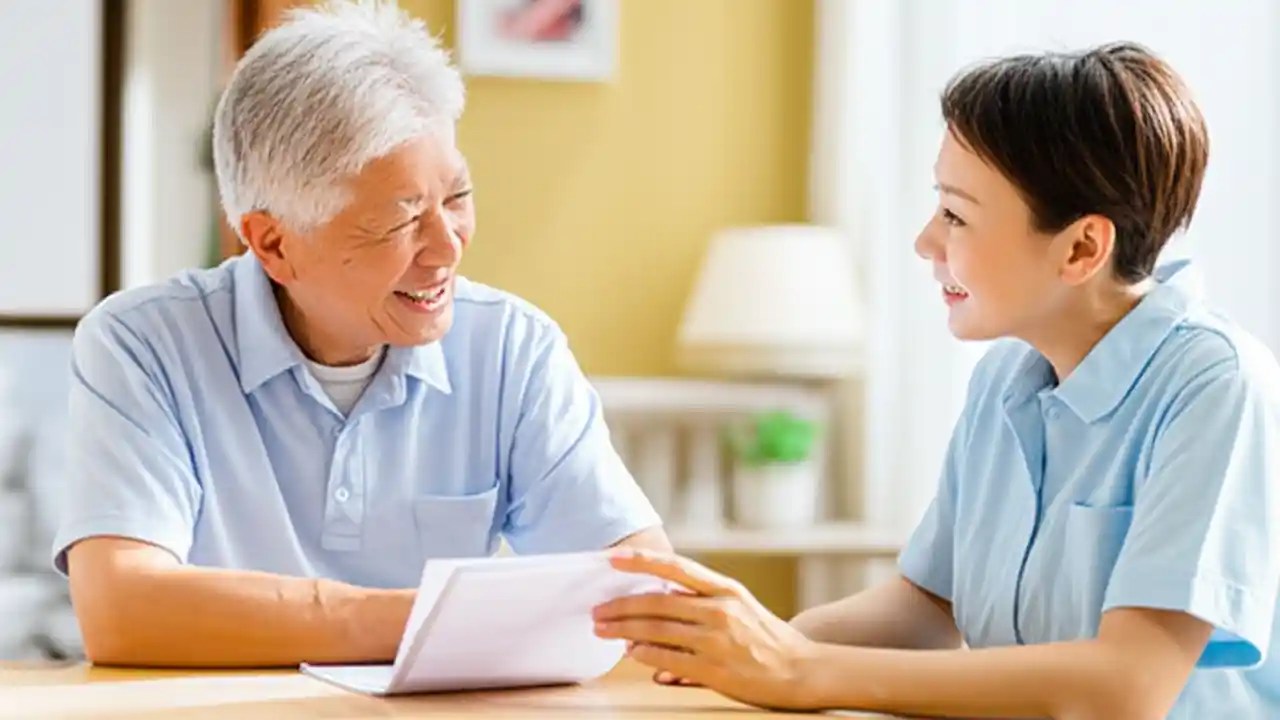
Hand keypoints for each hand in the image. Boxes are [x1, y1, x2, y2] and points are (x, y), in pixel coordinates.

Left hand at [593, 550, 817, 710]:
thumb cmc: (769, 638)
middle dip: (621, 606)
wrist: (803, 670)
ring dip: (623, 630)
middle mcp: (720, 610)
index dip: (642, 560)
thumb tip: (667, 611)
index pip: (676, 567)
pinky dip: (645, 655)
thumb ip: (701, 606)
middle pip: (657, 601)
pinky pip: (667, 659)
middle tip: (598, 610)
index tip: (613, 559)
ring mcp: (716, 640)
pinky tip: (632, 653)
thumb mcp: (740, 608)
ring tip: (604, 630)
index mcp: (725, 589)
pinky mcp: (714, 669)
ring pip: (656, 630)